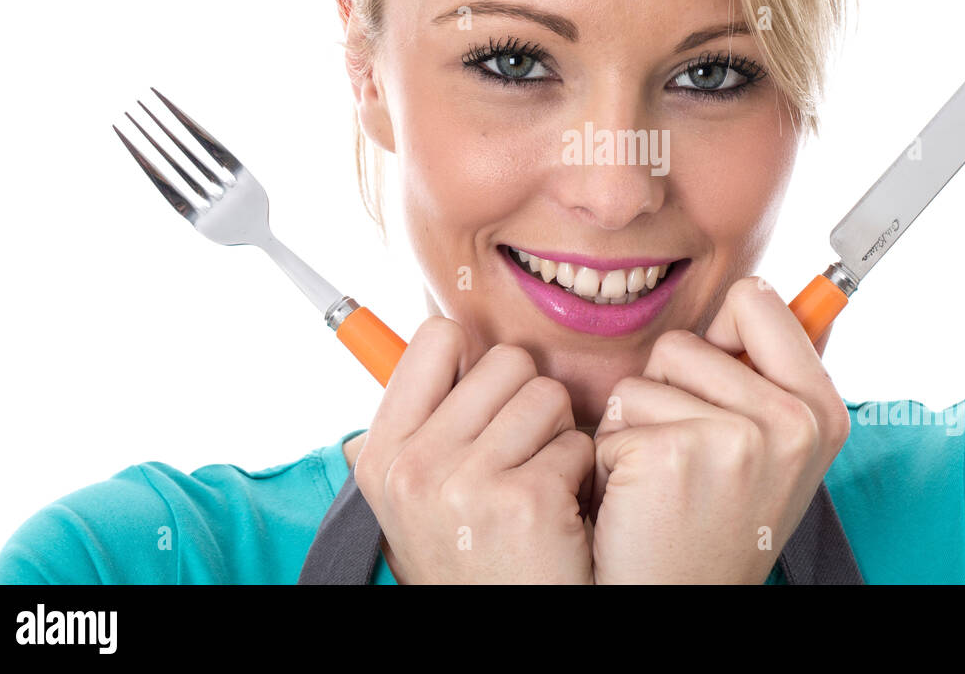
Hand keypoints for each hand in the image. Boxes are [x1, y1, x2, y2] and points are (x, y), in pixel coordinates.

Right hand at [353, 316, 594, 583]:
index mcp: (383, 451)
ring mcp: (467, 483)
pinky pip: (578, 442)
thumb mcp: (416, 492)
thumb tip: (446, 333)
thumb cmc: (471, 553)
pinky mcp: (526, 501)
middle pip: (506, 360)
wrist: (503, 631)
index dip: (475, 358)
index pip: (436, 337)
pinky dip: (581, 474)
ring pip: (548, 394)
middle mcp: (415, 464)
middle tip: (520, 452)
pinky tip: (560, 512)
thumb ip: (423, 418)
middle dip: (527, 399)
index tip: (485, 396)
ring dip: (558, 435)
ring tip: (540, 480)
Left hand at [589, 277, 848, 583]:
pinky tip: (642, 501)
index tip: (718, 389)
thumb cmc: (713, 525)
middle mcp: (793, 419)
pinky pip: (616, 416)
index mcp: (821, 407)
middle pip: (685, 341)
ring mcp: (739, 436)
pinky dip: (613, 459)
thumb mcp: (771, 450)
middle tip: (688, 462)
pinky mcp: (676, 453)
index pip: (755, 299)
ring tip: (664, 484)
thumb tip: (756, 293)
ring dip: (636, 428)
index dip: (719, 337)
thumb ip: (767, 373)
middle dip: (667, 394)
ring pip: (643, 378)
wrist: (678, 603)